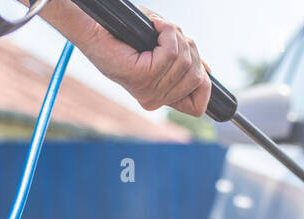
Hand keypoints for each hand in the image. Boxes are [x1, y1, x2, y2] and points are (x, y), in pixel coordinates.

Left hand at [70, 8, 211, 116]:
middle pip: (197, 77)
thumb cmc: (128, 36)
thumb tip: (207, 72)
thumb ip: (184, 63)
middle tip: (169, 36)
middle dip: (190, 49)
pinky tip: (155, 28)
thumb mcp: (164, 50)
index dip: (204, 83)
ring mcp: (148, 90)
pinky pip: (170, 53)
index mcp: (161, 98)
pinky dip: (167, 32)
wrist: (96, 30)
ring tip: (159, 30)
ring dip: (177, 37)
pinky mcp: (142, 76)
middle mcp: (155, 100)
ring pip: (185, 62)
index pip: (198, 105)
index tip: (196, 65)